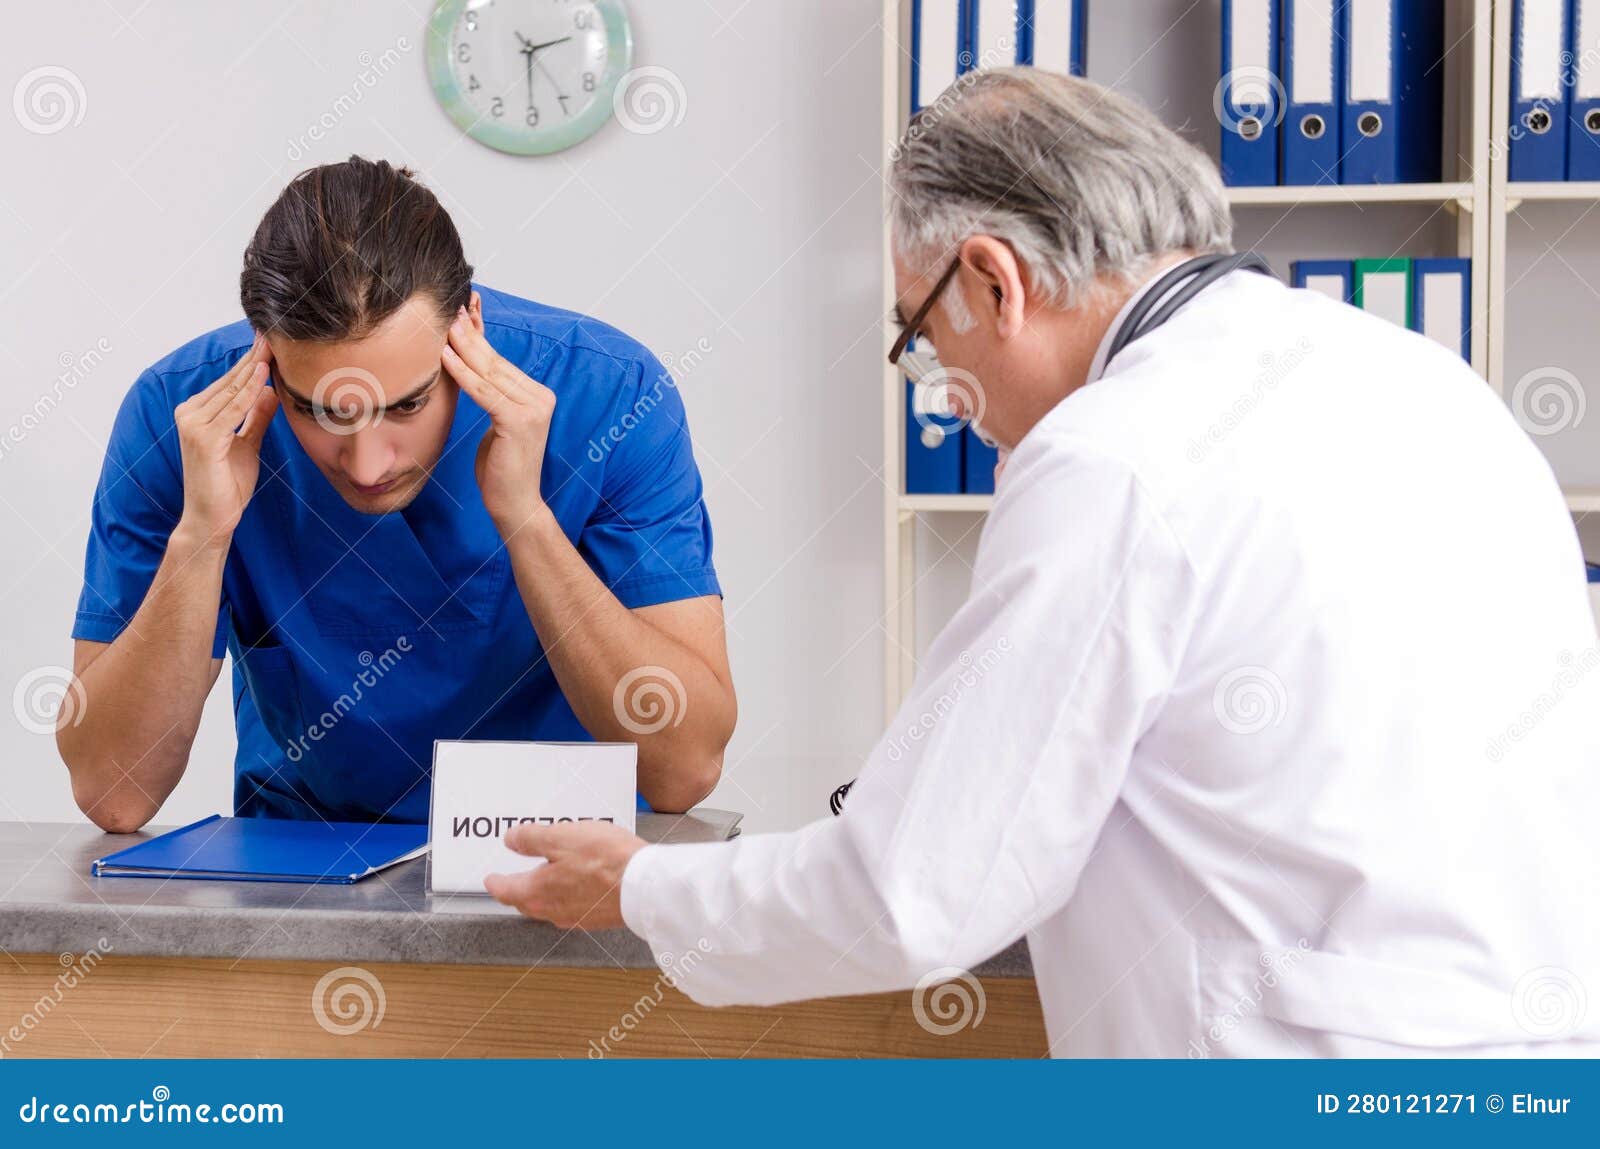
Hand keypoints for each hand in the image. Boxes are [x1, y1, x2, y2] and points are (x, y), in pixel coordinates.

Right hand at [172, 332, 279, 545]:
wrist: (213, 517)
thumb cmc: (227, 484)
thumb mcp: (247, 443)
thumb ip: (255, 418)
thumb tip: (269, 391)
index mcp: (198, 413)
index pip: (230, 382)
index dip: (252, 361)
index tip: (271, 341)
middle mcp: (190, 413)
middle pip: (230, 381)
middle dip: (254, 358)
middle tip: (274, 333)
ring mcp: (193, 425)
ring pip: (232, 392)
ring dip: (254, 370)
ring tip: (273, 347)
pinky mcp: (203, 439)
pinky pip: (232, 412)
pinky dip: (248, 394)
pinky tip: (263, 377)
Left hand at [440, 302, 554, 535]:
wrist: (515, 503)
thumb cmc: (501, 466)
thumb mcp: (496, 421)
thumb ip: (491, 393)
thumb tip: (472, 363)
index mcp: (538, 395)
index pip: (500, 361)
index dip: (479, 336)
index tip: (462, 312)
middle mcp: (541, 398)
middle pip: (495, 362)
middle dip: (469, 335)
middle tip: (447, 311)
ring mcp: (534, 409)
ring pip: (489, 373)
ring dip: (463, 348)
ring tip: (442, 326)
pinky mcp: (520, 421)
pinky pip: (484, 392)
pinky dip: (462, 373)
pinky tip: (445, 356)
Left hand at [484, 821, 647, 929]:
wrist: (646, 886)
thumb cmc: (606, 861)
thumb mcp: (562, 837)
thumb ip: (531, 839)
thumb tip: (512, 839)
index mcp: (537, 892)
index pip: (505, 890)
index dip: (495, 882)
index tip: (490, 879)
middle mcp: (553, 911)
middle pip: (526, 901)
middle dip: (517, 890)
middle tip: (514, 879)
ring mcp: (576, 917)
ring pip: (550, 905)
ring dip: (544, 892)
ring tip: (549, 875)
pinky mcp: (597, 918)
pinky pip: (573, 907)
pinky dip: (568, 895)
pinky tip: (579, 882)